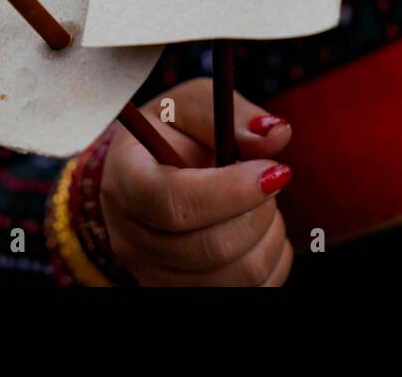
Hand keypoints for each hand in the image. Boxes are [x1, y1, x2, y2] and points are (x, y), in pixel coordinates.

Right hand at [100, 77, 293, 285]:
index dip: (231, 191)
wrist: (152, 174)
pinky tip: (259, 229)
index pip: (173, 202)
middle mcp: (131, 238)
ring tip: (261, 202)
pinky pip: (252, 292)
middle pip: (211, 246)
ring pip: (239, 275)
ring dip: (269, 234)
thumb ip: (231, 115)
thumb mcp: (190, 106)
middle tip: (270, 177)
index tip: (276, 168)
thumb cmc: (173, 134)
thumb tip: (275, 136)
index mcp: (126, 181)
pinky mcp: (183, 294)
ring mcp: (154, 275)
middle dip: (259, 210)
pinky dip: (272, 260)